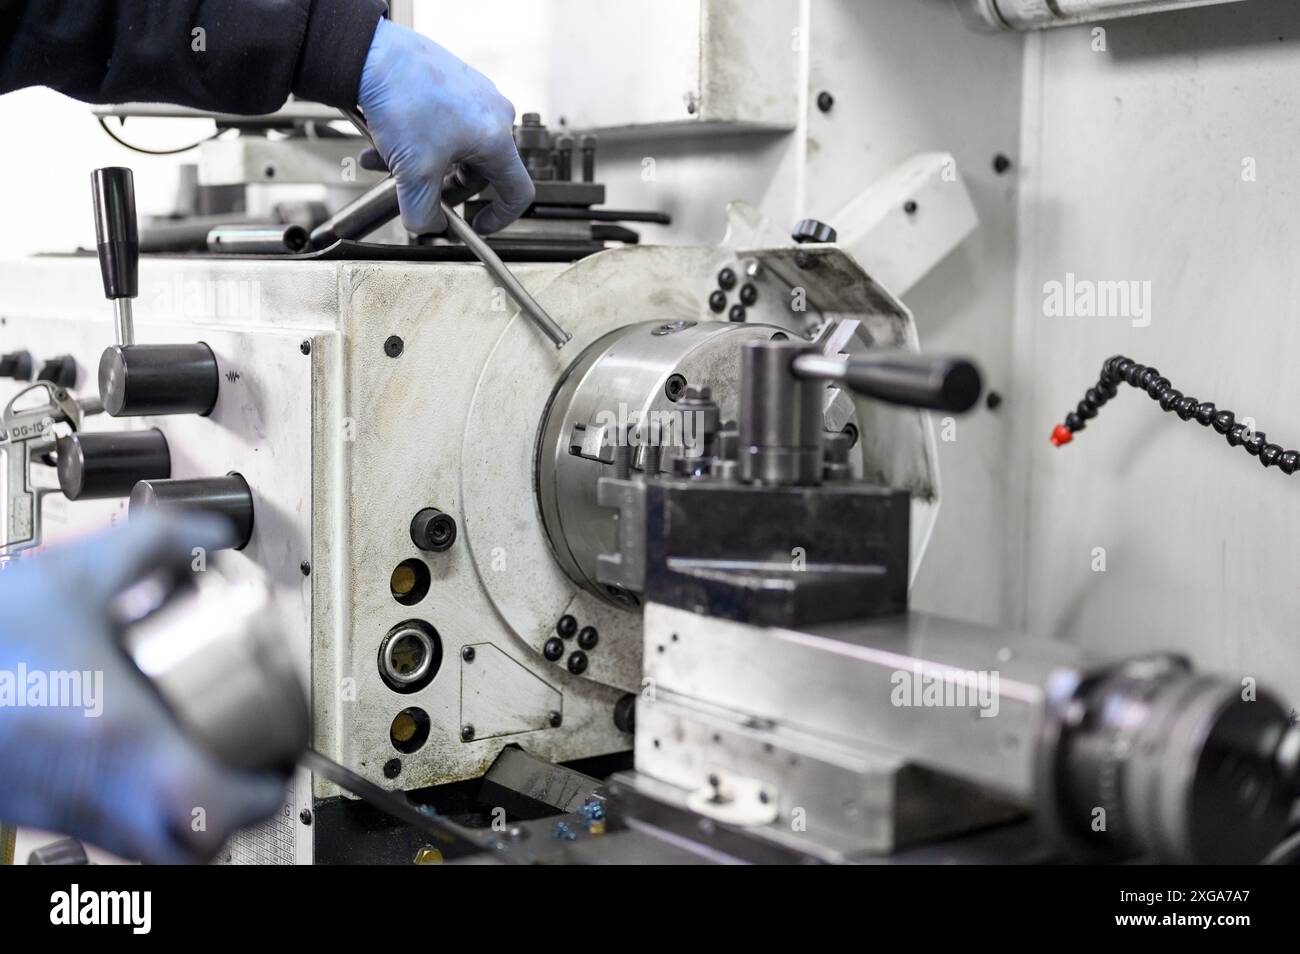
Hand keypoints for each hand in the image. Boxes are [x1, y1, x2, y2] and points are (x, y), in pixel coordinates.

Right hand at [0, 515, 285, 863]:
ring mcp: (66, 808)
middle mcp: (98, 788)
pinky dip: (140, 812)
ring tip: (204, 768)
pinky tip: (138, 761)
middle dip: (231, 817)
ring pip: (150, 851)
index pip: (213, 810)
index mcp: (119, 739)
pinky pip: (110, 832)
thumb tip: (208, 531)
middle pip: (191, 850)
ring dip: (187, 820)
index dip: (262, 791)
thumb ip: (151, 543)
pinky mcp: (39, 807)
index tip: (282, 761)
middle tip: (249, 772)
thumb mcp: (71, 574)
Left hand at [358, 18, 533, 234]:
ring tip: (388, 166)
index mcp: (497, 140)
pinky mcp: (454, 84)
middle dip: (443, 188)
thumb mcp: (413, 173)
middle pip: (478, 172)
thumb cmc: (403, 99)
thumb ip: (423, 212)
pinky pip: (442, 125)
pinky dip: (417, 141)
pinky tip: (385, 144)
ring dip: (422, 165)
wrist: (374, 53)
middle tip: (418, 194)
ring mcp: (475, 96)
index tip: (476, 225)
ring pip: (454, 148)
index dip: (499, 218)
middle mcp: (494, 115)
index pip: (517, 192)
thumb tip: (427, 225)